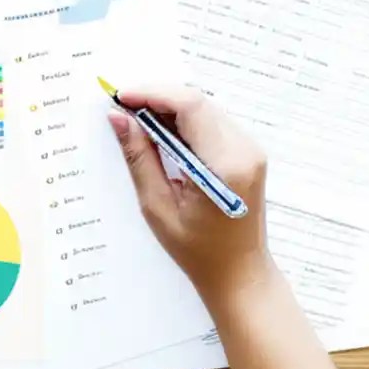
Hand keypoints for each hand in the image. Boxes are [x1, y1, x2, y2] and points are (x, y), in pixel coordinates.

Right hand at [108, 86, 269, 296]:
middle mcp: (245, 150)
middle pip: (198, 103)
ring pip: (205, 108)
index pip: (190, 107)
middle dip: (158, 98)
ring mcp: (250, 149)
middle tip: (122, 107)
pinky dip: (184, 121)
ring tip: (137, 120)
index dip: (153, 94)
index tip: (121, 97)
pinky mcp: (248, 153)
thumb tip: (118, 119)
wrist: (240, 274)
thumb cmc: (198, 251)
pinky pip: (213, 122)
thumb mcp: (158, 207)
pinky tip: (161, 132)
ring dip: (170, 108)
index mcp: (226, 166)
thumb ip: (139, 158)